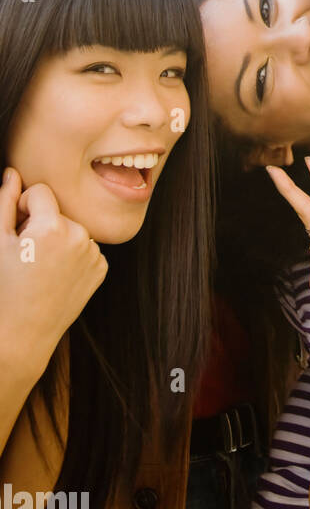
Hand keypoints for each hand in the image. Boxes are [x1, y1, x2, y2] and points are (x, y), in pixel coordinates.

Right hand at [0, 168, 107, 378]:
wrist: (21, 336)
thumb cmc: (3, 289)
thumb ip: (5, 202)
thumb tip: (12, 172)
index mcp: (52, 227)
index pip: (41, 191)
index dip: (23, 207)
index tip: (16, 230)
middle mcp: (80, 236)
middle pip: (58, 211)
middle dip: (42, 223)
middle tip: (26, 254)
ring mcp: (93, 254)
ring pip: (72, 229)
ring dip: (58, 238)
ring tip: (39, 267)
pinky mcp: (101, 269)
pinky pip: (85, 248)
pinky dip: (72, 255)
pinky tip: (55, 275)